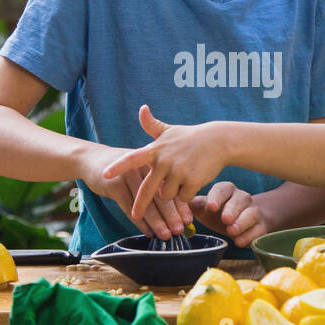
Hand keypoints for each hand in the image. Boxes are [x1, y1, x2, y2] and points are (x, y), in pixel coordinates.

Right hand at [80, 143, 192, 241]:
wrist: (92, 159)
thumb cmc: (123, 168)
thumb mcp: (142, 168)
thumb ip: (158, 181)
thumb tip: (180, 206)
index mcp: (155, 163)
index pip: (171, 186)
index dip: (180, 204)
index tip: (189, 220)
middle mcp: (144, 168)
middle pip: (160, 195)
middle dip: (172, 215)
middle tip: (180, 230)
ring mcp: (128, 176)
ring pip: (146, 204)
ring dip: (157, 222)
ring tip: (166, 235)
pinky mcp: (114, 185)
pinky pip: (129, 208)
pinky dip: (140, 223)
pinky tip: (148, 232)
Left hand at [102, 105, 228, 220]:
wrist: (218, 141)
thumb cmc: (191, 136)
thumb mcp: (170, 130)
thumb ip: (152, 125)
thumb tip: (142, 109)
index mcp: (155, 150)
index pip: (132, 159)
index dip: (118, 167)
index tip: (105, 175)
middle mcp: (164, 160)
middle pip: (147, 189)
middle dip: (140, 204)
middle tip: (135, 215)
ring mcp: (178, 171)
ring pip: (167, 195)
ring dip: (172, 194)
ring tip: (181, 179)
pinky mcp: (192, 181)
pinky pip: (183, 198)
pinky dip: (187, 195)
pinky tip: (193, 182)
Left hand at [192, 181, 269, 248]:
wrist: (241, 221)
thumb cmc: (217, 212)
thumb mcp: (204, 208)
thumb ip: (193, 205)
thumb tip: (181, 203)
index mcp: (226, 190)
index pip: (223, 189)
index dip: (217, 197)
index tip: (210, 207)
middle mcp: (242, 198)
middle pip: (240, 199)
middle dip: (232, 209)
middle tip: (225, 219)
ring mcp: (253, 211)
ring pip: (252, 213)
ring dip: (242, 222)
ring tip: (231, 231)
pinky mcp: (260, 226)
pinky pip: (258, 230)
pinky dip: (250, 236)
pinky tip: (240, 242)